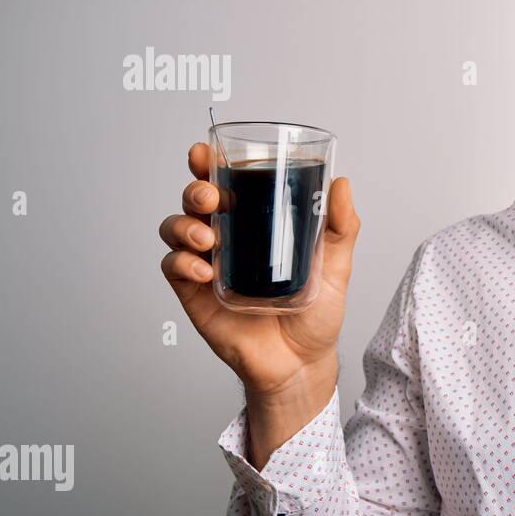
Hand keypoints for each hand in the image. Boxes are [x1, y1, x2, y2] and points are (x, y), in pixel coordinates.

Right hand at [158, 143, 359, 460]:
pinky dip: (183, 263)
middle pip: (195, 201)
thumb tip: (341, 184)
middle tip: (211, 199)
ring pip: (176, 228)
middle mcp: (227, 239)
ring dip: (184, 225)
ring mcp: (208, 265)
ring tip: (208, 239)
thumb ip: (340, 225)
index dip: (208, 164)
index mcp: (256, 224)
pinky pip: (173, 268)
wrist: (301, 363)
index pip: (226, 185)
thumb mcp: (335, 264)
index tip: (203, 152)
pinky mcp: (195, 294)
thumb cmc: (316, 314)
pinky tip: (204, 270)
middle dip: (195, 190)